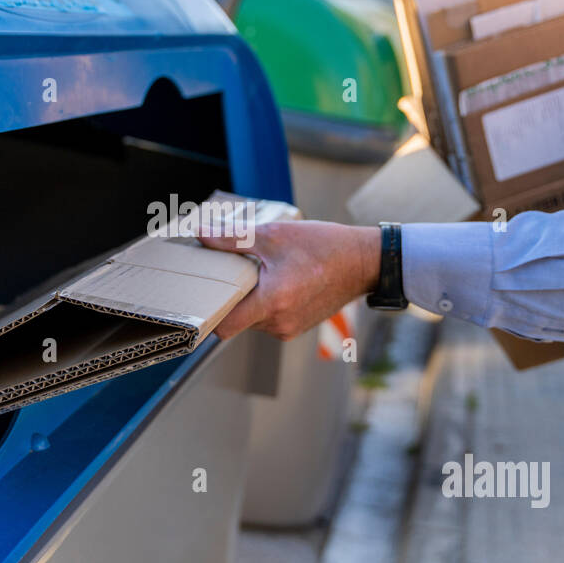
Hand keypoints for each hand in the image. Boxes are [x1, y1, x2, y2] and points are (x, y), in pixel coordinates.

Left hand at [198, 220, 380, 339]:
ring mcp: (290, 328)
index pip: (224, 325)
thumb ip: (232, 238)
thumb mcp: (273, 234)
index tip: (202, 296)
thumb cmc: (323, 246)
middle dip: (231, 298)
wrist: (363, 261)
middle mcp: (279, 322)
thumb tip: (201, 234)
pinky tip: (276, 280)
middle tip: (231, 272)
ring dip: (250, 300)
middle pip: (237, 321)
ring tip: (260, 273)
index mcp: (272, 302)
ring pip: (253, 321)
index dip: (208, 313)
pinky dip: (266, 304)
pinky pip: (269, 320)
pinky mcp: (298, 327)